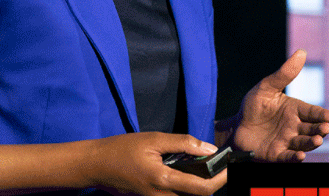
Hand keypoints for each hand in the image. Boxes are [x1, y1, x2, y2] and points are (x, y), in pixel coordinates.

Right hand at [82, 132, 226, 195]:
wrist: (97, 165)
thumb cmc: (123, 149)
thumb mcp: (154, 139)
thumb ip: (183, 143)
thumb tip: (209, 149)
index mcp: (163, 181)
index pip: (202, 189)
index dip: (221, 179)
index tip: (231, 167)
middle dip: (214, 183)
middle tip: (222, 164)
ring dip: (201, 185)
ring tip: (208, 165)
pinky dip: (188, 186)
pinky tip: (188, 170)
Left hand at [229, 49, 328, 161]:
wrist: (235, 126)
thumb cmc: (254, 105)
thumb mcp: (267, 87)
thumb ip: (284, 74)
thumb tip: (302, 52)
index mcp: (295, 110)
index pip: (312, 112)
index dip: (322, 114)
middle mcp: (295, 126)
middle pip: (312, 128)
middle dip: (320, 129)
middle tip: (325, 128)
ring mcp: (287, 141)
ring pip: (304, 143)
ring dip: (312, 143)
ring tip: (318, 140)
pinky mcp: (277, 154)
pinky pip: (288, 157)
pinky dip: (295, 157)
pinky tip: (300, 156)